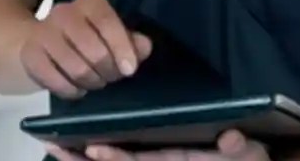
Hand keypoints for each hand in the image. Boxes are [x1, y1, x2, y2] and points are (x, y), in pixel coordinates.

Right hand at [19, 0, 152, 98]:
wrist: (36, 43)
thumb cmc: (83, 41)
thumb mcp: (109, 36)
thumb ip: (130, 41)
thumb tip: (145, 46)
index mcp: (89, 4)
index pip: (107, 22)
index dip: (121, 47)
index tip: (129, 69)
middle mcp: (64, 12)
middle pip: (94, 50)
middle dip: (107, 71)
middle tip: (110, 77)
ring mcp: (43, 33)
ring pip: (77, 69)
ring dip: (90, 83)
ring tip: (94, 82)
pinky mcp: (30, 55)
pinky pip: (56, 81)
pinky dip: (71, 91)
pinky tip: (75, 88)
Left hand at [46, 130, 269, 160]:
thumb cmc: (247, 159)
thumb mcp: (249, 155)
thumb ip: (240, 149)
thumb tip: (232, 139)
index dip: (117, 159)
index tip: (94, 149)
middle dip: (81, 159)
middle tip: (51, 145)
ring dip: (79, 157)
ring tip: (50, 143)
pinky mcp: (151, 156)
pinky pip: (120, 156)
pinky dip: (95, 152)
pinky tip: (74, 142)